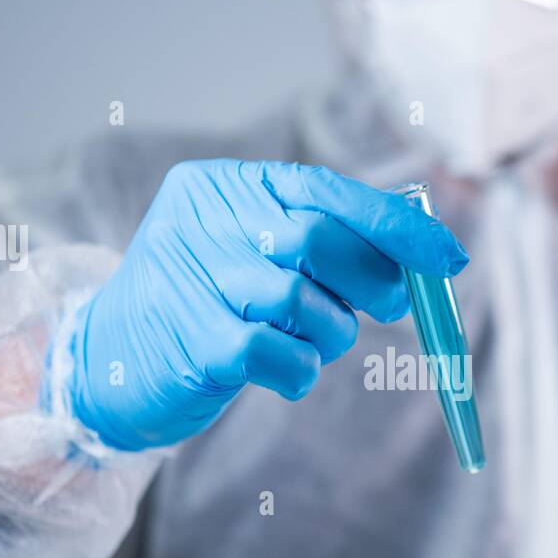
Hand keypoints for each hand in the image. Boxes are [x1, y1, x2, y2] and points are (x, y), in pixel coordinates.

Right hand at [63, 159, 467, 449]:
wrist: (109, 361)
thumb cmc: (205, 302)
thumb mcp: (254, 252)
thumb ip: (324, 241)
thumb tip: (423, 253)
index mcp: (221, 186)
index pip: (324, 191)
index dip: (394, 226)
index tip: (448, 256)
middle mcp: (199, 222)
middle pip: (316, 240)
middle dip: (370, 279)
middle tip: (390, 305)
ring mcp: (190, 281)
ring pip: (302, 301)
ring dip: (330, 331)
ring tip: (309, 338)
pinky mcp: (190, 343)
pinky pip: (281, 355)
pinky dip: (301, 369)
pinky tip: (284, 370)